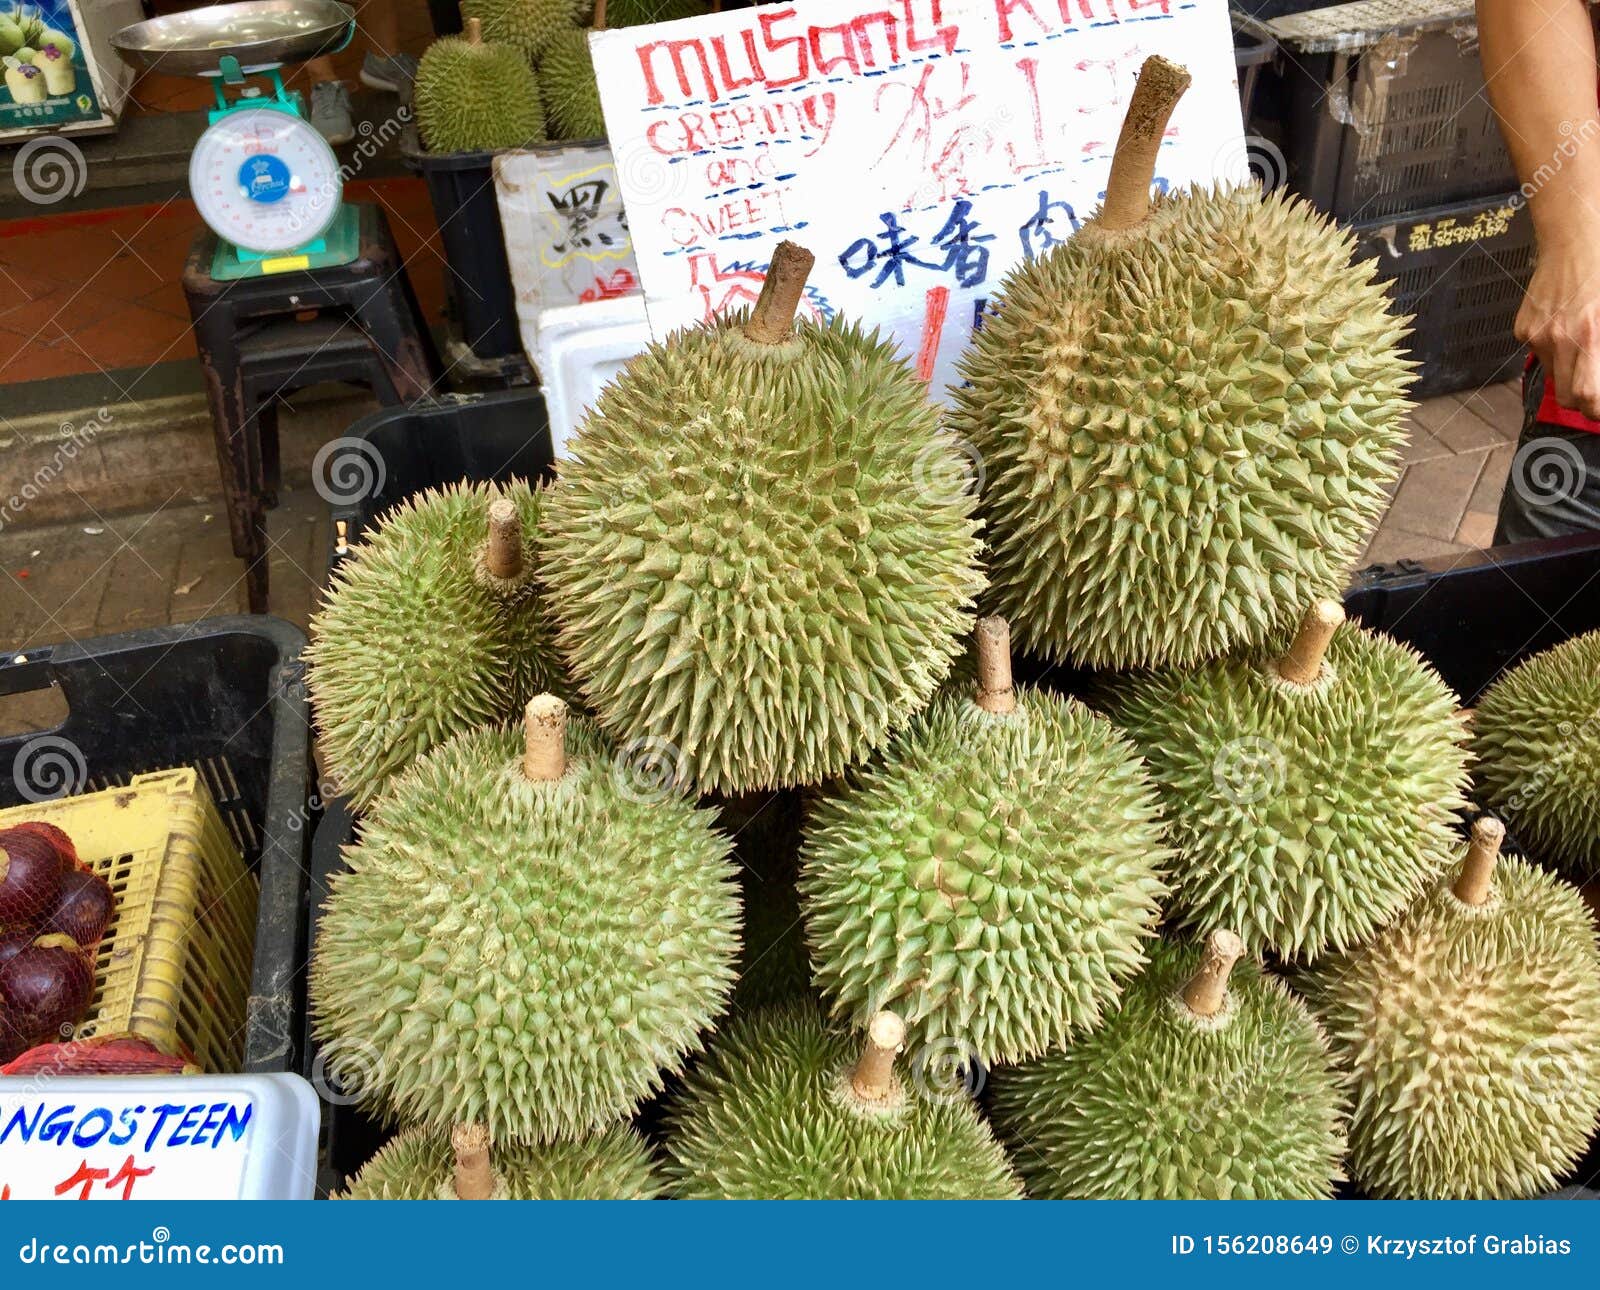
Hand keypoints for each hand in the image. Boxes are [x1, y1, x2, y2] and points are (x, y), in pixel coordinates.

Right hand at [1516, 226, 1599, 418]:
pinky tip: (1565, 327)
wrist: (1575, 238)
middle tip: (1596, 389)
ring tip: (1583, 346)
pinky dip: (1553, 349)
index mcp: (1590, 336)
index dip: (1596, 410)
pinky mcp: (1523, 328)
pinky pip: (1538, 353)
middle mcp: (1559, 339)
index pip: (1586, 396)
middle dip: (1584, 399)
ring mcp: (1537, 334)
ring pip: (1553, 375)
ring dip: (1569, 371)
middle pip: (1567, 397)